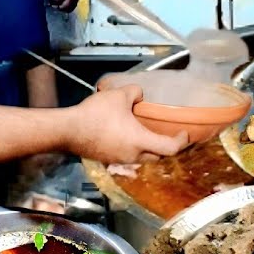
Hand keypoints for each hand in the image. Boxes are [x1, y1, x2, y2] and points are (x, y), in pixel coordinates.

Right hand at [66, 84, 189, 162]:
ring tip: (146, 134)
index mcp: (141, 141)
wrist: (69, 130)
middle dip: (166, 147)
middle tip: (168, 134)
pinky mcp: (108, 160)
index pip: (170, 148)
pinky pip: (127, 157)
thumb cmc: (97, 114)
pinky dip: (132, 149)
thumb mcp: (119, 95)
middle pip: (158, 157)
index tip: (184, 134)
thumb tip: (139, 95)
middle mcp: (133, 156)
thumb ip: (135, 92)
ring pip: (141, 158)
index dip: (181, 142)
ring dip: (148, 149)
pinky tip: (126, 136)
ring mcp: (119, 160)